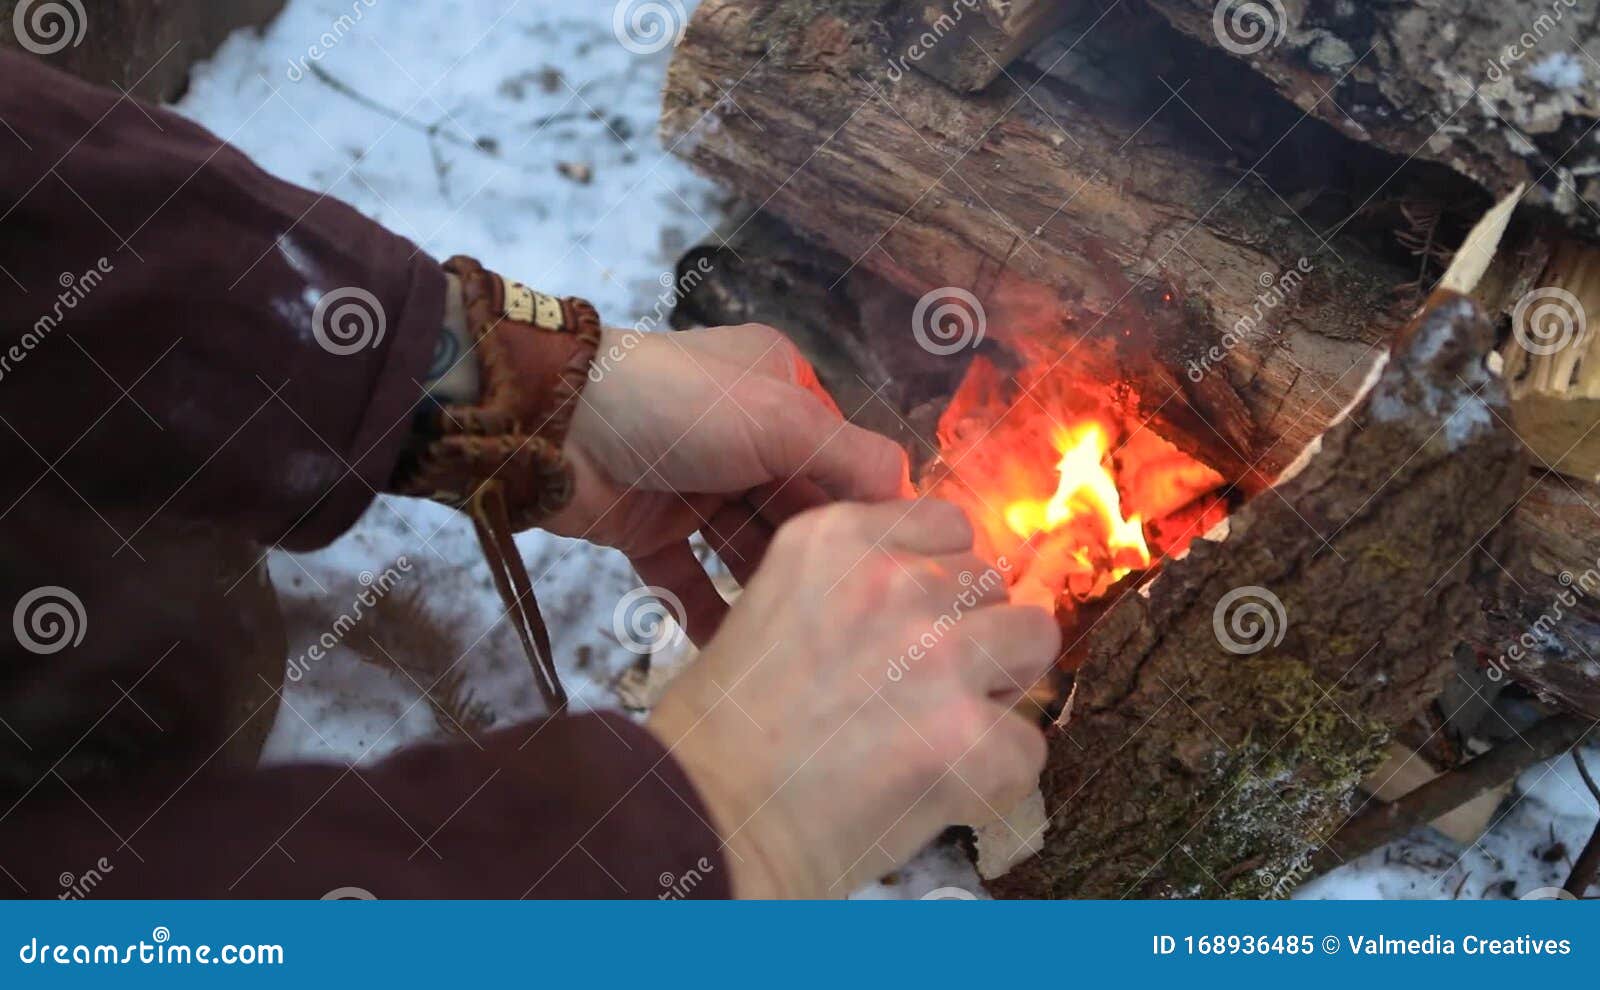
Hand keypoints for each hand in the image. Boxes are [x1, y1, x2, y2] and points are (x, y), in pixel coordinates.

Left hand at [543, 324, 910, 640]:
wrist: (553, 425)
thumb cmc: (680, 408)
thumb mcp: (783, 420)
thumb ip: (854, 460)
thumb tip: (920, 501)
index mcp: (780, 389)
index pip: (843, 457)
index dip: (868, 511)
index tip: (900, 572)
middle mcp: (742, 435)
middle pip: (799, 508)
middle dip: (820, 561)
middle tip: (854, 621)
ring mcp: (694, 483)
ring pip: (748, 548)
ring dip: (770, 591)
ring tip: (803, 643)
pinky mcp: (649, 528)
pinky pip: (690, 578)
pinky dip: (709, 613)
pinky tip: (741, 655)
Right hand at [647, 499, 1060, 897]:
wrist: (704, 823)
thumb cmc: (722, 734)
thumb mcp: (773, 608)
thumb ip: (853, 590)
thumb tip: (934, 600)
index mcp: (836, 537)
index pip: (947, 525)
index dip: (941, 580)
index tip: (916, 623)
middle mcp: (892, 580)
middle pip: (991, 582)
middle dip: (970, 633)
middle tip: (921, 692)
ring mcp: (937, 653)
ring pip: (1033, 640)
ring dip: (1000, 690)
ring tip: (945, 733)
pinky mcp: (967, 735)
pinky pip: (1029, 746)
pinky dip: (995, 780)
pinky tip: (941, 793)